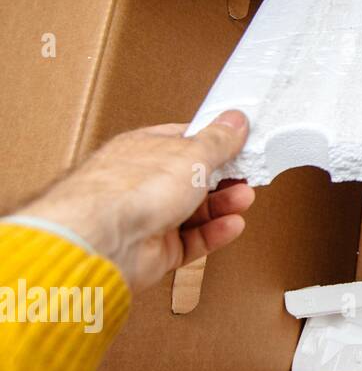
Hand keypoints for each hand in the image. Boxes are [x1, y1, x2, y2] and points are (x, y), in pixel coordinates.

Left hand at [17, 111, 254, 290]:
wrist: (106, 240)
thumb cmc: (131, 189)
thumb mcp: (191, 152)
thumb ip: (218, 139)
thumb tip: (235, 121)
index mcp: (145, 150)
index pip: (185, 142)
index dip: (215, 143)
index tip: (241, 145)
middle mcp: (144, 183)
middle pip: (194, 179)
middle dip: (224, 179)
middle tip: (246, 177)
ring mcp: (149, 217)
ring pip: (195, 211)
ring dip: (223, 206)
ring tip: (243, 200)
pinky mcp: (156, 250)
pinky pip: (193, 240)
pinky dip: (214, 234)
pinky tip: (231, 225)